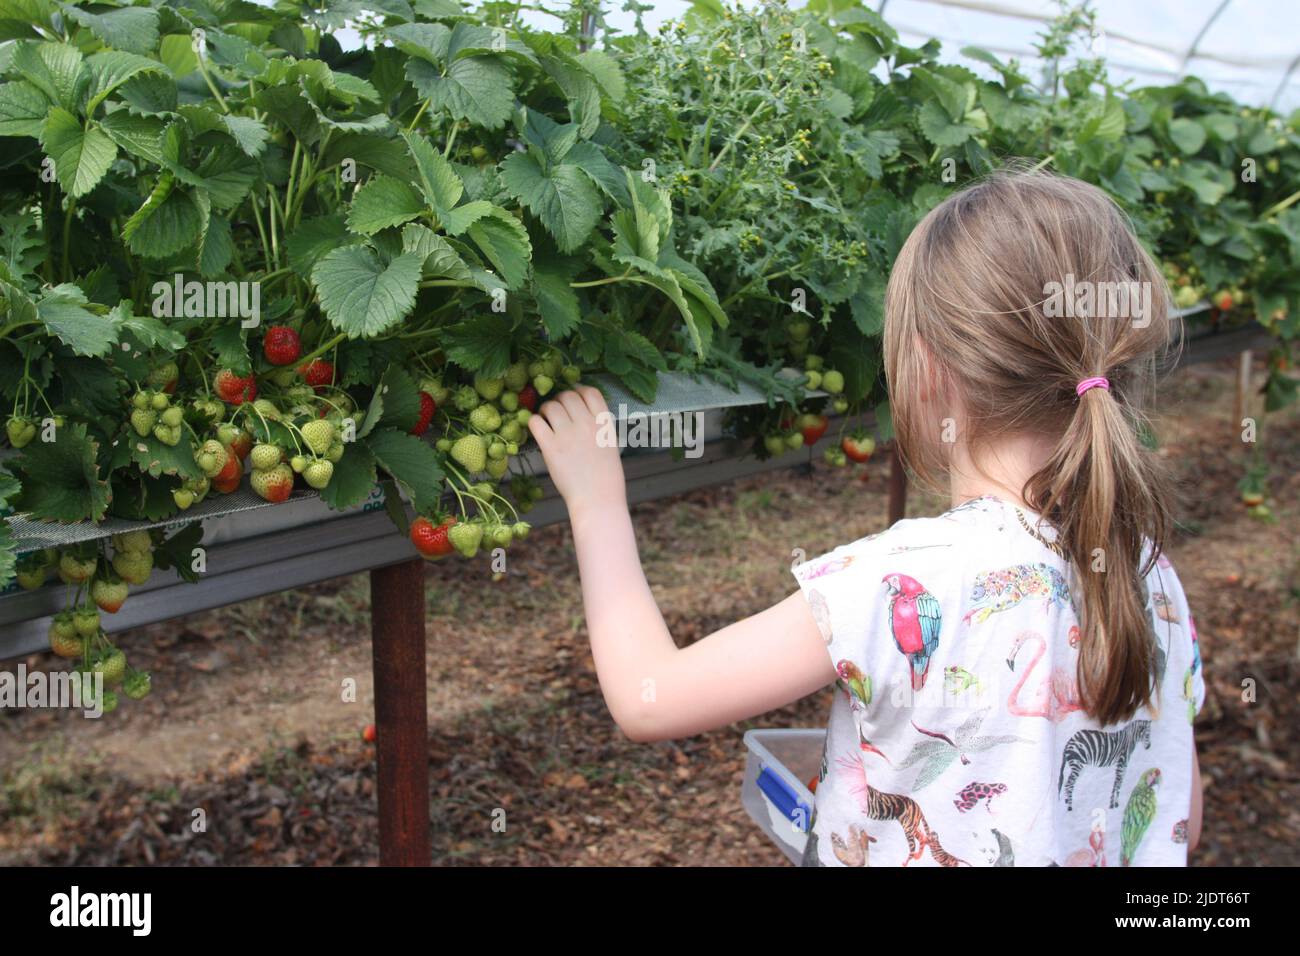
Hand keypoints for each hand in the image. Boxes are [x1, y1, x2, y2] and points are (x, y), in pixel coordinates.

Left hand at [528, 385, 626, 518]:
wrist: (598, 499)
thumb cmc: (606, 476)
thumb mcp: (610, 443)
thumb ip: (598, 425)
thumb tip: (581, 412)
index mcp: (604, 423)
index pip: (590, 392)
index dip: (579, 390)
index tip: (573, 396)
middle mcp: (586, 424)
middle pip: (568, 396)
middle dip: (559, 399)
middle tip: (556, 410)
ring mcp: (567, 435)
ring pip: (550, 406)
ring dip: (545, 409)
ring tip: (545, 419)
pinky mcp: (550, 447)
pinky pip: (535, 422)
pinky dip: (534, 422)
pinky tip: (538, 430)